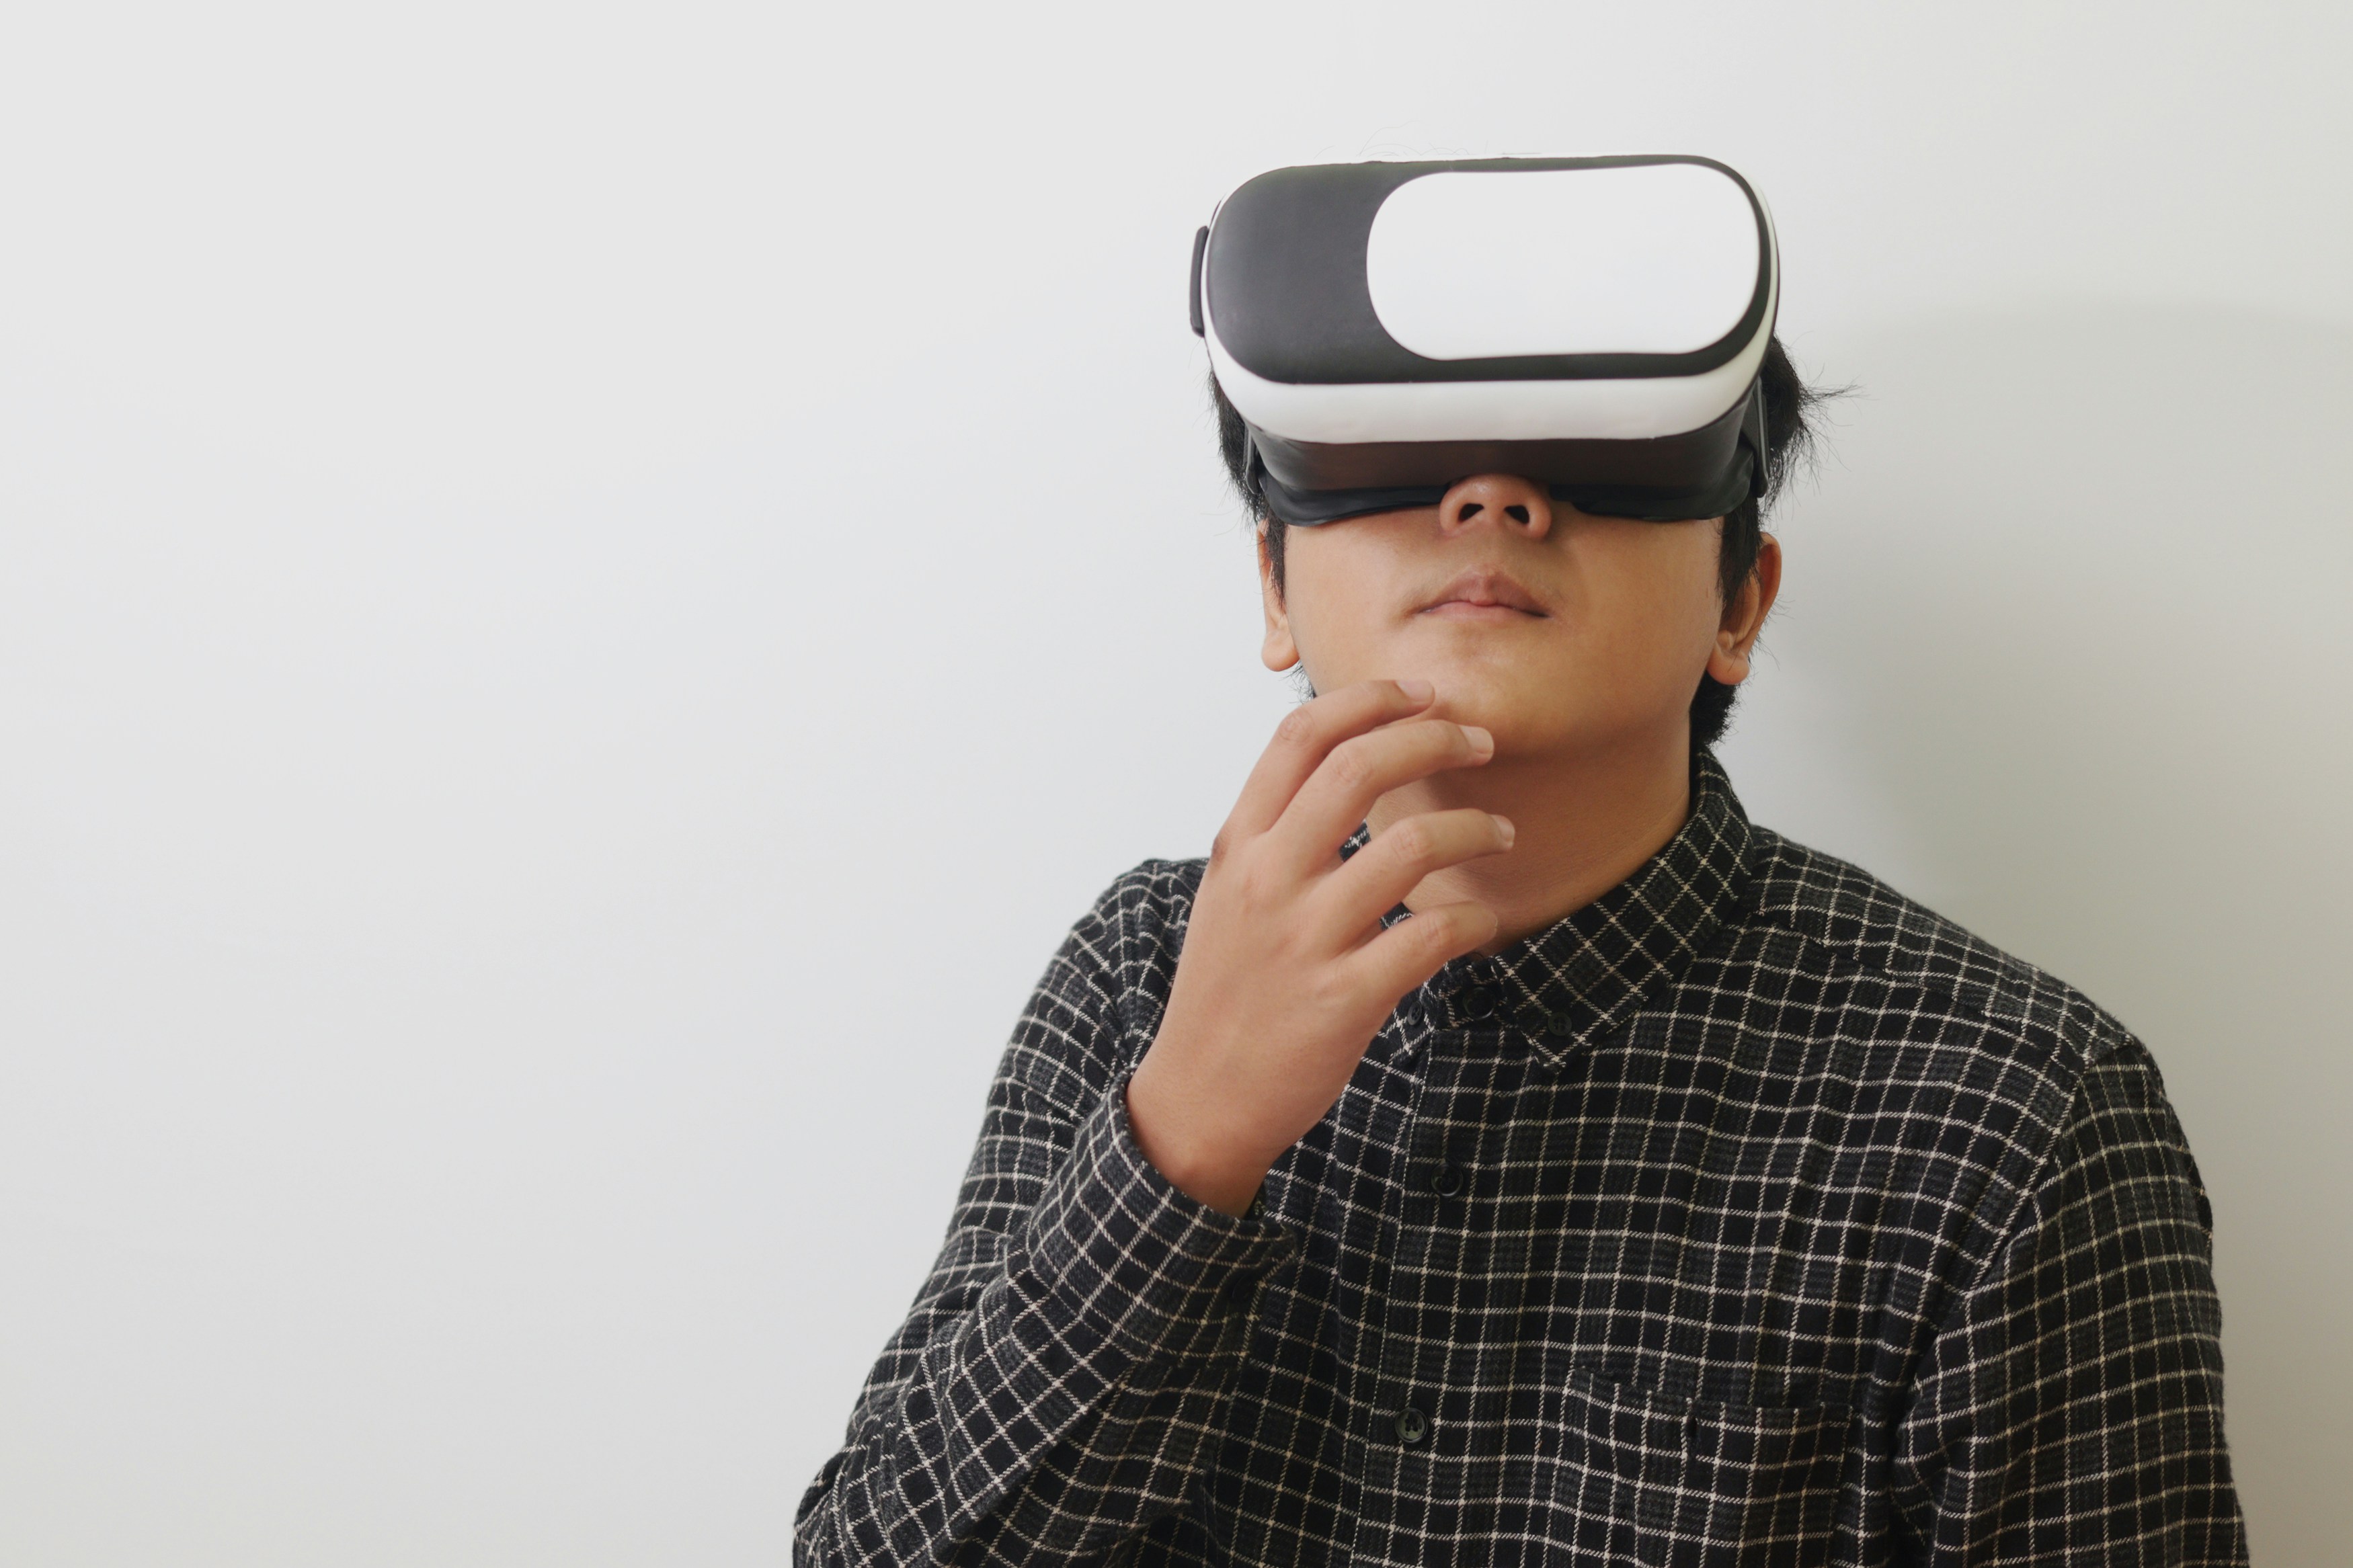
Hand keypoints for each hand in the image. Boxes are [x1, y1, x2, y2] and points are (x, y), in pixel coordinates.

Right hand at [1124, 679, 1512, 1214]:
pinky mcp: (1345, 998)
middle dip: (1436, 737)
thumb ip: (1274, 832)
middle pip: (1359, 767)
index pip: (1300, 736)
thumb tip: (1338, 762)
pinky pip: (1431, 934)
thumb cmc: (1227, 990)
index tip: (1424, 694)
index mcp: (1239, 845)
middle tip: (1480, 742)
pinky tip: (1479, 918)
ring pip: (1410, 845)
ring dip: (1474, 827)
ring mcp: (1306, 939)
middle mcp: (1268, 879)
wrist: (1199, 1098)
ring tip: (1501, 833)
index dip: (1370, 699)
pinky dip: (1472, 917)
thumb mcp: (1228, 894)